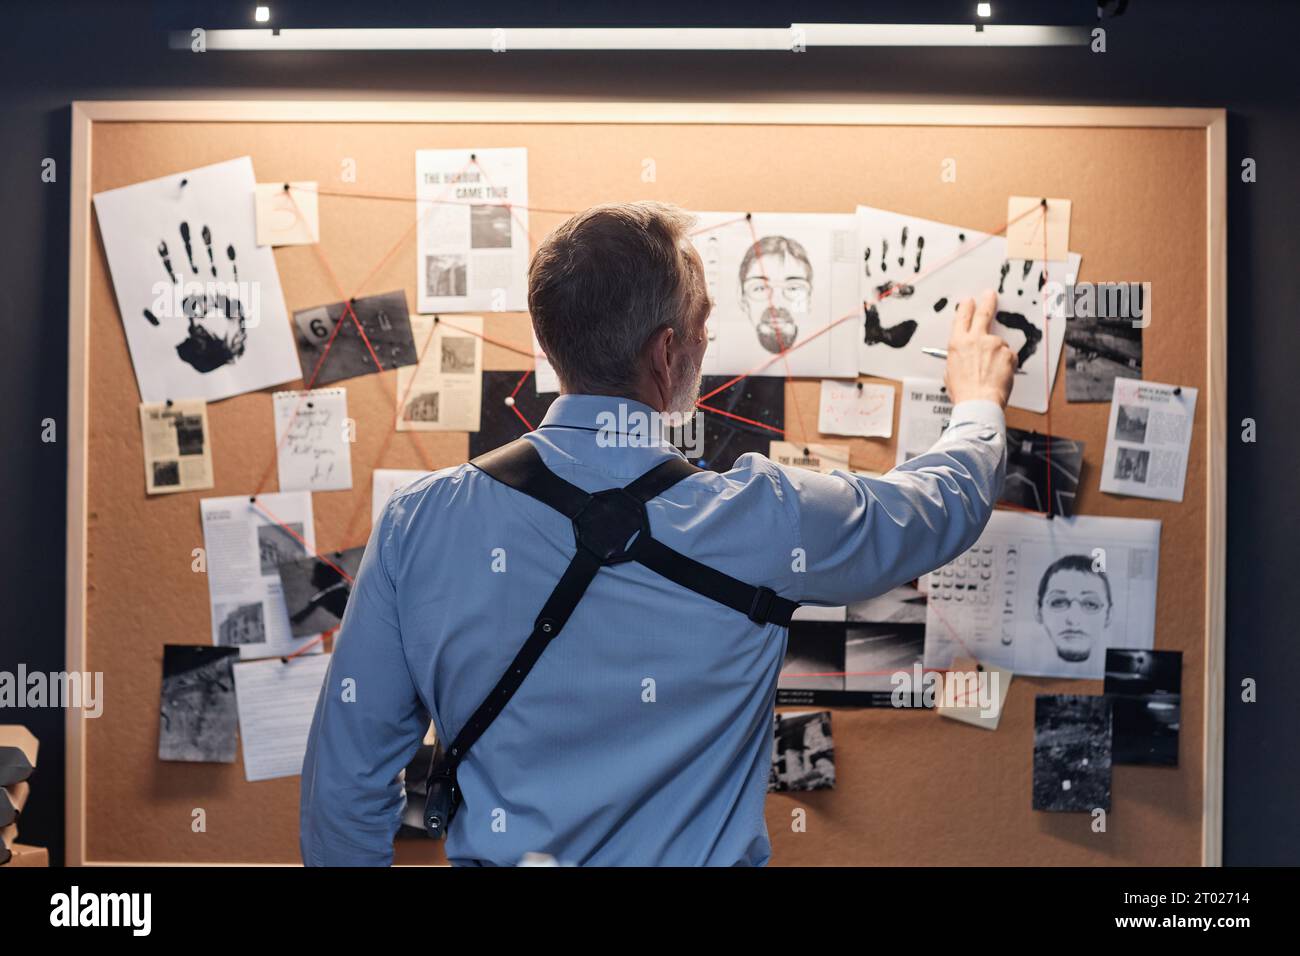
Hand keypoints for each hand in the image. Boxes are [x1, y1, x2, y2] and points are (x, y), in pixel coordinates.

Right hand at [944, 289, 1015, 407]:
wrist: (979, 402)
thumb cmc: (964, 391)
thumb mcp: (950, 371)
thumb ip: (958, 357)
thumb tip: (964, 355)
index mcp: (958, 343)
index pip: (962, 317)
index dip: (966, 307)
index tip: (969, 301)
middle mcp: (976, 339)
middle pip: (983, 313)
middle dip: (987, 302)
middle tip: (990, 294)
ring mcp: (994, 344)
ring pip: (998, 343)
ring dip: (997, 353)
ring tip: (991, 371)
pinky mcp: (1008, 353)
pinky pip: (1008, 356)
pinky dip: (1006, 364)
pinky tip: (999, 374)